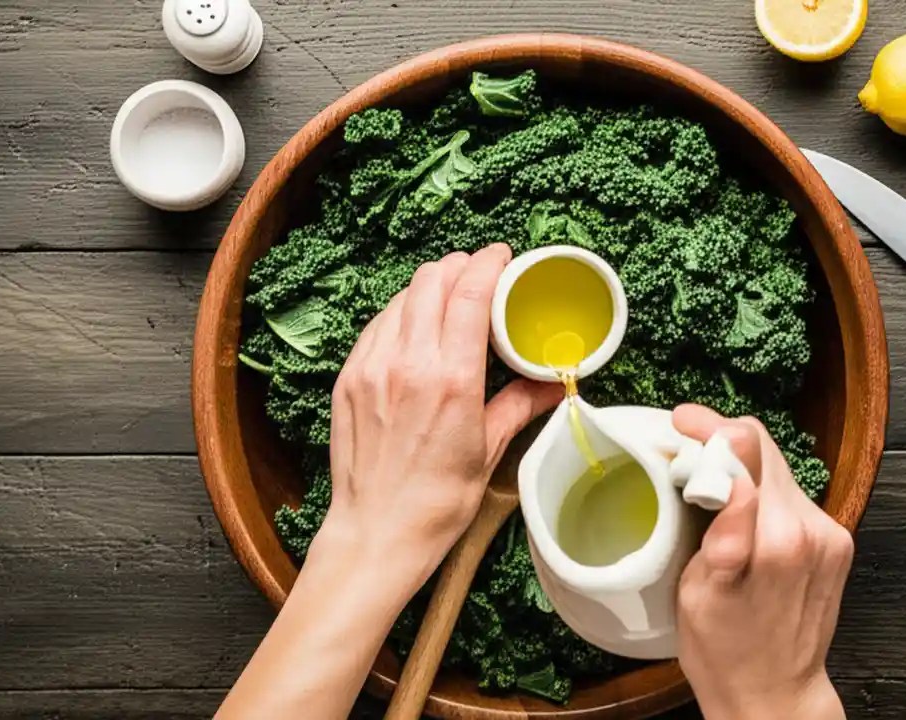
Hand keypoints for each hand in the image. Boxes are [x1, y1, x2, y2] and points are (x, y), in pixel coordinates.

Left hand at [313, 243, 561, 586]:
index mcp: (451, 379)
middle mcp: (407, 364)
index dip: (487, 263)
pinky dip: (400, 314)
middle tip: (480, 274)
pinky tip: (416, 328)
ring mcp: (371, 368)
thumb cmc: (436, 501)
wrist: (376, 533)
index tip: (502, 256)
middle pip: (431, 281)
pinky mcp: (349, 379)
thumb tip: (556, 384)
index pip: (469, 293)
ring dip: (429, 287)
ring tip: (451, 298)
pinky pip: (377, 326)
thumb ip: (520, 404)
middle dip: (459, 267)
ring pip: (401, 298)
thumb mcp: (489, 450)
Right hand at [673, 405, 852, 719]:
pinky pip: (790, 496)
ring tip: (703, 480)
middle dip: (722, 442)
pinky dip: (760, 491)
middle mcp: (816, 530)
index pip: (751, 448)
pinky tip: (734, 508)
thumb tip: (727, 480)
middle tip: (682, 446)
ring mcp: (830, 535)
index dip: (711, 428)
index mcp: (780, 540)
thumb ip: (721, 534)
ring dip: (741, 466)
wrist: (775, 696)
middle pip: (768, 452)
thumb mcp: (700, 597)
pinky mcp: (834, 542)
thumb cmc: (727, 654)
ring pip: (779, 471)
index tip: (680, 422)